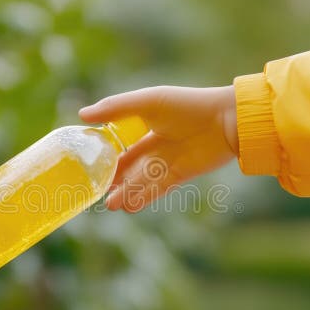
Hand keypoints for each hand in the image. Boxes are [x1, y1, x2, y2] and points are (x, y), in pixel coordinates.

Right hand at [79, 85, 237, 211]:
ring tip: (110, 205)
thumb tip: (82, 115)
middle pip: (130, 165)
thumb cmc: (188, 105)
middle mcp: (157, 143)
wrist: (226, 121)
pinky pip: (156, 189)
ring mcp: (168, 160)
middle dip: (114, 179)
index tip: (89, 163)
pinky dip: (142, 198)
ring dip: (126, 192)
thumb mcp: (147, 102)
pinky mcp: (180, 174)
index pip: (122, 142)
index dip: (107, 153)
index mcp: (146, 123)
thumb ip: (116, 108)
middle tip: (97, 192)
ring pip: (141, 180)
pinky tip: (128, 207)